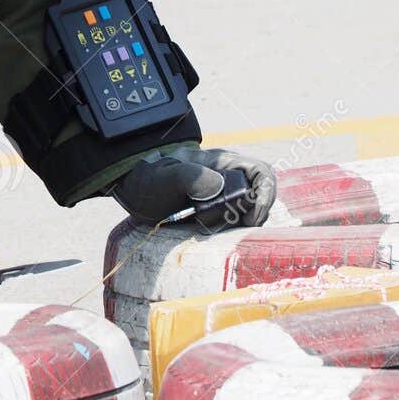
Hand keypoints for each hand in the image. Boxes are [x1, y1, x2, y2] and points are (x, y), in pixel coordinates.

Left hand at [113, 146, 276, 231]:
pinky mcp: (215, 214)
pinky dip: (228, 234)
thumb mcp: (165, 175)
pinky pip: (233, 225)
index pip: (262, 173)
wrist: (132, 192)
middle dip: (252, 215)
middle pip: (259, 197)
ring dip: (238, 226)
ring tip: (212, 231)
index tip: (252, 218)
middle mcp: (229, 179)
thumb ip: (189, 176)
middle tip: (230, 229)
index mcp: (224, 164)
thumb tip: (217, 188)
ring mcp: (223, 197)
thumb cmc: (148, 179)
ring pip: (248, 213)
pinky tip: (208, 236)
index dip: (266, 194)